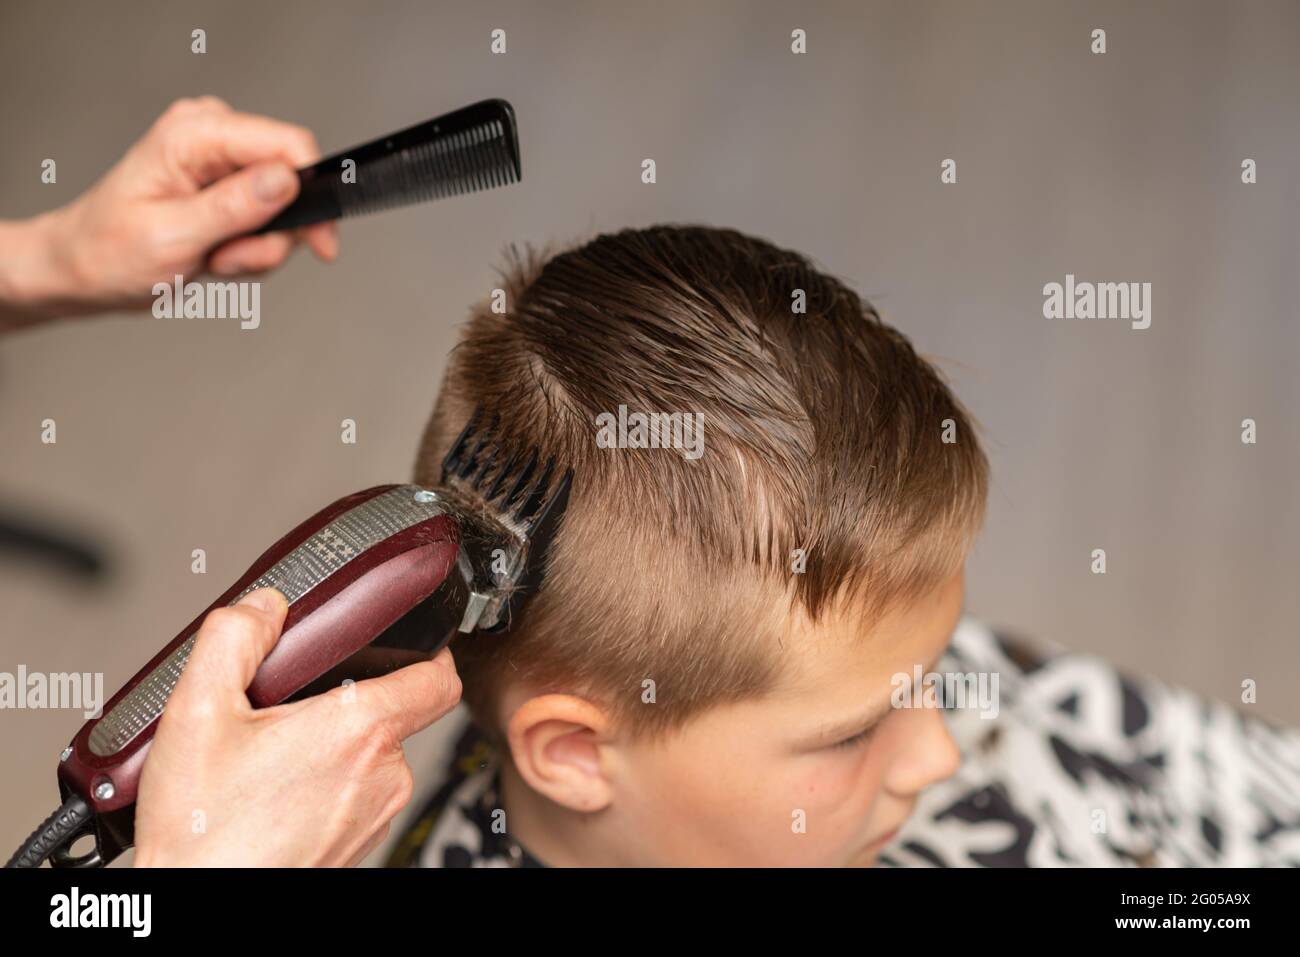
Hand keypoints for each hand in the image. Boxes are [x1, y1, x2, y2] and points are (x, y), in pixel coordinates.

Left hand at [0, 96, 337, 326]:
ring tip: (215, 260)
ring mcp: (222, 163)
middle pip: (292, 181)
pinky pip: (270, 221)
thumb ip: (233, 207)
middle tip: (231, 259)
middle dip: (273, 234)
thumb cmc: (108, 252)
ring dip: (259, 248)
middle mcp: (213, 138)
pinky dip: (251, 250)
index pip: (286, 143)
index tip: (317, 241)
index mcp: (195, 134)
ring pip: (286, 209)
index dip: (311, 191)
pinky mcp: (229, 188)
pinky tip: (217, 257)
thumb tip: (286, 180)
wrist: (83, 270)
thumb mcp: (173, 236)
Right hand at [133, 588, 460, 866]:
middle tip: (286, 713)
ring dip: (332, 748)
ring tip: (271, 760)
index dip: (431, 651)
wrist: (198, 902)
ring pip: (371, 756)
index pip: (439, 678)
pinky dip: (326, 786)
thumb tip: (263, 606)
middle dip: (346, 703)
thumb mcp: (197, 712)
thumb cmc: (203, 832)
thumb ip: (233, 639)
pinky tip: (276, 794)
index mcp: (360, 730)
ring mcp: (376, 814)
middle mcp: (384, 774)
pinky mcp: (360, 844)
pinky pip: (357, 795)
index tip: (414, 643)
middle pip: (392, 713)